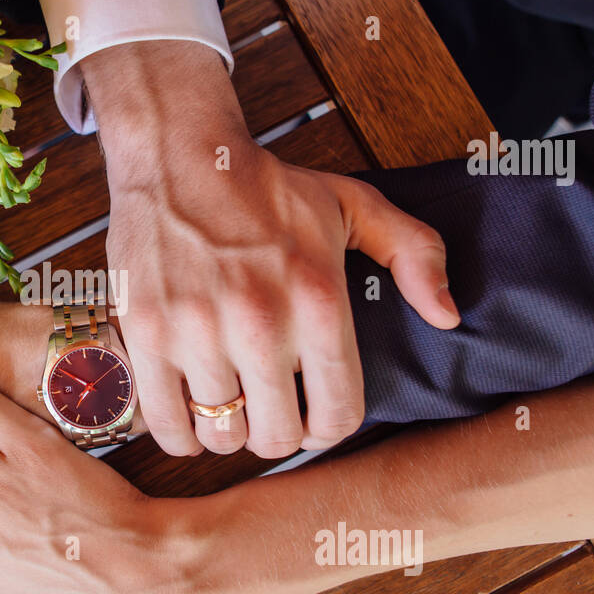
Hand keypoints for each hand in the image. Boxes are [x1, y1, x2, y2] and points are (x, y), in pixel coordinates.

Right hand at [82, 40, 459, 457]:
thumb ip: (414, 254)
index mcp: (318, 300)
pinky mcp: (146, 334)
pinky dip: (180, 433)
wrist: (180, 156)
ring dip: (227, 432)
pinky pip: (167, 424)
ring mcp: (197, 331)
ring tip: (228, 407)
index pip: (338, 414)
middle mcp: (260, 323)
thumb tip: (447, 316)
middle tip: (268, 413)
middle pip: (277, 438)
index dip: (328, 428)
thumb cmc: (266, 188)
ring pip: (221, 436)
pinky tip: (189, 412)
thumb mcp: (354, 206)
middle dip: (278, 434)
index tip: (314, 418)